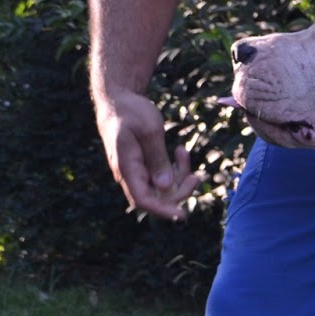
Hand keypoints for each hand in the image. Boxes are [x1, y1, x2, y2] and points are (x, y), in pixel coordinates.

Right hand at [95, 89, 198, 221]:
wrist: (118, 99)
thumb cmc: (131, 112)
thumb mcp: (149, 130)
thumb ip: (157, 160)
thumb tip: (165, 188)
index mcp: (126, 167)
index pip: (142, 200)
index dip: (162, 210)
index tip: (182, 215)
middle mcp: (129, 174)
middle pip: (157, 197)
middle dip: (180, 190)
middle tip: (196, 175)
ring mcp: (136, 171)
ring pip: (162, 187)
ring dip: (179, 176)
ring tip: (183, 151)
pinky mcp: (143, 166)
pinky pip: (162, 176)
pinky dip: (175, 169)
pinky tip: (179, 151)